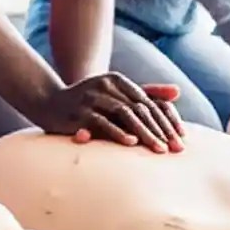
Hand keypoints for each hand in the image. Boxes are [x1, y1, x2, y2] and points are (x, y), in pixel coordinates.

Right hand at [32, 74, 184, 152]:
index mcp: (116, 80)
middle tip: (174, 149)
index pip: (148, 102)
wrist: (49, 103)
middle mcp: (105, 86)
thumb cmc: (89, 102)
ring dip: (144, 133)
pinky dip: (118, 132)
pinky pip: (102, 123)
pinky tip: (131, 143)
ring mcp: (91, 98)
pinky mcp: (79, 113)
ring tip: (158, 149)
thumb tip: (177, 92)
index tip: (180, 138)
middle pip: (139, 108)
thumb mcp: (116, 94)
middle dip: (159, 130)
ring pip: (124, 115)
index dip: (165, 120)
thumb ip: (146, 92)